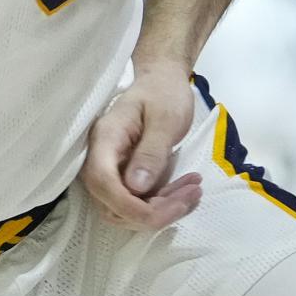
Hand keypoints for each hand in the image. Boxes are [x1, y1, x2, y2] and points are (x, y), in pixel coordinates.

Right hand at [79, 56, 206, 229]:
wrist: (161, 83)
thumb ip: (151, 151)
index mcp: (105, 140)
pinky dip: (164, 204)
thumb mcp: (165, 118)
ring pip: (126, 210)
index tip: (168, 209)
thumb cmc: (163, 94)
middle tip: (192, 194)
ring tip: (194, 190)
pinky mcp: (125, 178)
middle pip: (112, 205)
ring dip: (161, 210)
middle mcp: (100, 160)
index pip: (103, 183)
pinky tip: (188, 189)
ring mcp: (112, 172)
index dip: (130, 206)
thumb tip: (137, 187)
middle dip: (153, 212)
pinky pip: (138, 203)